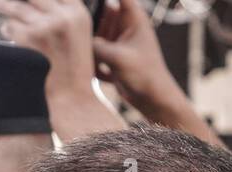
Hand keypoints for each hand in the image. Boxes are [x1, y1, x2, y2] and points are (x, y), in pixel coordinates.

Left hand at [0, 0, 125, 140]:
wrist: (70, 99)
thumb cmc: (73, 70)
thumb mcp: (79, 36)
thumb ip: (64, 15)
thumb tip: (36, 1)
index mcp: (78, 14)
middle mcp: (62, 16)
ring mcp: (45, 26)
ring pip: (17, 8)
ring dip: (5, 8)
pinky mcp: (28, 38)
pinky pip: (9, 26)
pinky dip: (7, 31)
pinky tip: (9, 36)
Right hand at [91, 0, 222, 145]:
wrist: (155, 102)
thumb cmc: (145, 77)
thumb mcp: (118, 58)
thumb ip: (96, 46)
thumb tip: (76, 41)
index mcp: (133, 18)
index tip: (88, 1)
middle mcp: (126, 27)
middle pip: (103, 12)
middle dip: (90, 21)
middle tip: (78, 30)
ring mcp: (119, 42)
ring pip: (97, 34)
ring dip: (89, 43)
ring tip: (83, 53)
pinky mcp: (114, 58)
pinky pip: (97, 54)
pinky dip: (93, 61)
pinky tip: (92, 70)